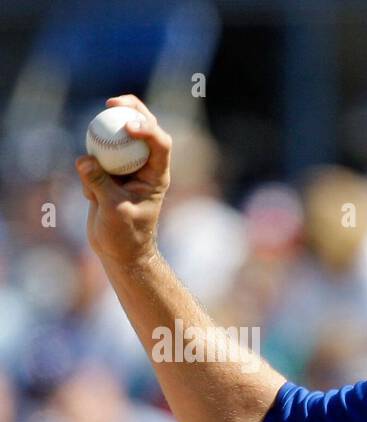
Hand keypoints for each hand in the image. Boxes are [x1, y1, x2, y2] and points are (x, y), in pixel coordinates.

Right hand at [75, 95, 172, 265]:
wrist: (119, 250)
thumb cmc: (125, 235)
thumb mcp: (114, 210)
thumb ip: (99, 183)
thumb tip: (84, 159)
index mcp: (157, 175)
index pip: (160, 143)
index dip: (147, 129)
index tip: (127, 126)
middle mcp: (144, 166)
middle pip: (142, 127)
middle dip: (130, 109)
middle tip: (111, 102)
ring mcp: (125, 167)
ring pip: (115, 139)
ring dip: (100, 148)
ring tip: (96, 190)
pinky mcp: (107, 171)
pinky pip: (93, 158)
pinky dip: (87, 174)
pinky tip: (92, 199)